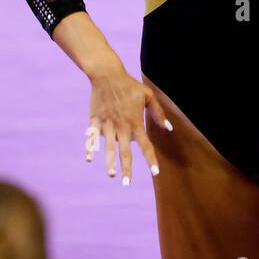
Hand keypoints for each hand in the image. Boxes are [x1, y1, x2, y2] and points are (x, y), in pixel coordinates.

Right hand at [84, 66, 172, 184]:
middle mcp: (121, 126)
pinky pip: (92, 137)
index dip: (150, 159)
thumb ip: (158, 113)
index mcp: (135, 122)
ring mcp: (107, 124)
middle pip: (125, 151)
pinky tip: (90, 158)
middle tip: (126, 183)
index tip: (156, 172)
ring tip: (111, 174)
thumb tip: (168, 128)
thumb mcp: (148, 96)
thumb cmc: (130, 86)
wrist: (107, 75)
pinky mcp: (94, 120)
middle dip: (126, 168)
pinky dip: (91, 147)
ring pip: (108, 147)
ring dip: (109, 161)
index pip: (145, 145)